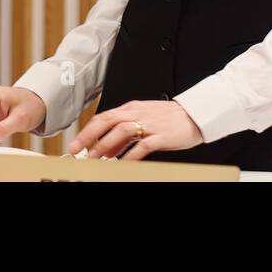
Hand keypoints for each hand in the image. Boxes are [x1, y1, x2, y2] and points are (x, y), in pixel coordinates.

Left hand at [69, 100, 203, 160]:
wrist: (195, 114)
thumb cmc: (170, 118)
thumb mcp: (144, 120)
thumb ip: (125, 133)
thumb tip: (106, 148)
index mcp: (131, 108)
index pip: (103, 117)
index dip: (87, 131)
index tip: (76, 144)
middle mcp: (137, 113)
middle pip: (107, 121)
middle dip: (89, 137)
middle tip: (77, 151)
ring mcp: (149, 124)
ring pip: (121, 131)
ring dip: (106, 146)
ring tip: (96, 159)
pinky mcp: (161, 135)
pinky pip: (142, 145)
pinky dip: (130, 155)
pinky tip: (123, 164)